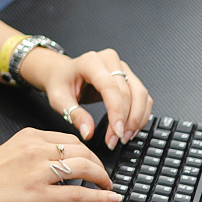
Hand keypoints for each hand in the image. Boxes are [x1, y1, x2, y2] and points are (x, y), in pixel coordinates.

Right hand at [0, 128, 119, 201]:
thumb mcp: (11, 152)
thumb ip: (33, 152)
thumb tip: (56, 162)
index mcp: (29, 136)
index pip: (70, 138)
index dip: (88, 152)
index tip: (93, 162)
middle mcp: (37, 148)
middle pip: (83, 150)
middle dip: (99, 164)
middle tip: (104, 177)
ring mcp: (39, 171)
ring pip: (85, 167)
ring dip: (102, 178)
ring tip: (107, 187)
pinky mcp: (39, 193)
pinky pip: (78, 193)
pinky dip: (99, 196)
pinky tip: (109, 199)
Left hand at [24, 48, 153, 149]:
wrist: (63, 73)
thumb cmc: (60, 82)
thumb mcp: (59, 99)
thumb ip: (74, 115)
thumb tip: (89, 132)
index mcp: (90, 61)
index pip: (111, 87)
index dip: (117, 111)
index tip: (117, 132)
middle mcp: (109, 61)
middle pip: (128, 92)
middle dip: (125, 120)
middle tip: (117, 140)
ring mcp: (122, 68)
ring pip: (140, 94)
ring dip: (137, 119)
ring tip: (125, 137)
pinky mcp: (129, 77)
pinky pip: (143, 97)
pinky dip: (141, 115)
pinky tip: (131, 128)